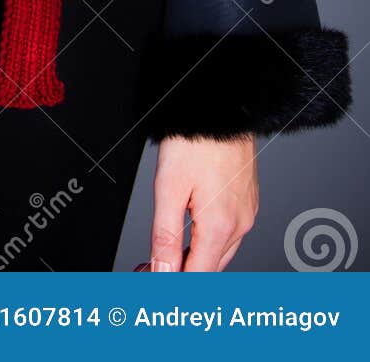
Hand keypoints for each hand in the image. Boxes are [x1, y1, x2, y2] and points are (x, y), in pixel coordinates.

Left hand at [148, 134, 258, 270]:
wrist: (224, 107)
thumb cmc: (196, 139)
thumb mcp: (169, 187)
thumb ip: (165, 235)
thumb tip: (161, 272)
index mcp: (221, 226)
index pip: (196, 277)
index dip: (167, 283)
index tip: (144, 279)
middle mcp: (239, 224)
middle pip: (207, 269)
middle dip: (176, 274)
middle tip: (145, 267)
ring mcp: (246, 213)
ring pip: (218, 254)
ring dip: (191, 260)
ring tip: (162, 254)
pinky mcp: (246, 201)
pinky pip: (227, 235)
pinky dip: (206, 242)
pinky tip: (189, 234)